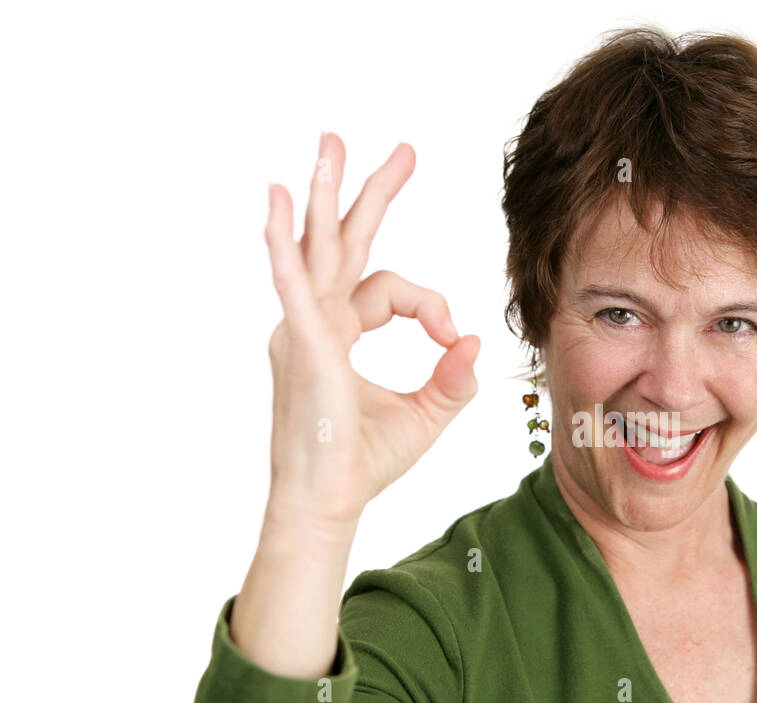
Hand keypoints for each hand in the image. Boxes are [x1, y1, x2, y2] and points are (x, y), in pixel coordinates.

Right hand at [262, 133, 480, 529]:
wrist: (327, 502)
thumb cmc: (362, 462)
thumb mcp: (426, 415)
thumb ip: (453, 378)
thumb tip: (476, 344)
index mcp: (340, 331)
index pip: (393, 290)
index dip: (432, 306)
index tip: (451, 340)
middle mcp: (317, 321)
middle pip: (346, 242)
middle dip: (372, 194)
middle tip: (402, 151)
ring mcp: (304, 330)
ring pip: (319, 249)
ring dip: (328, 196)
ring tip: (331, 145)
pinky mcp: (303, 347)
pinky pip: (294, 287)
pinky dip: (285, 247)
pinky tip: (280, 204)